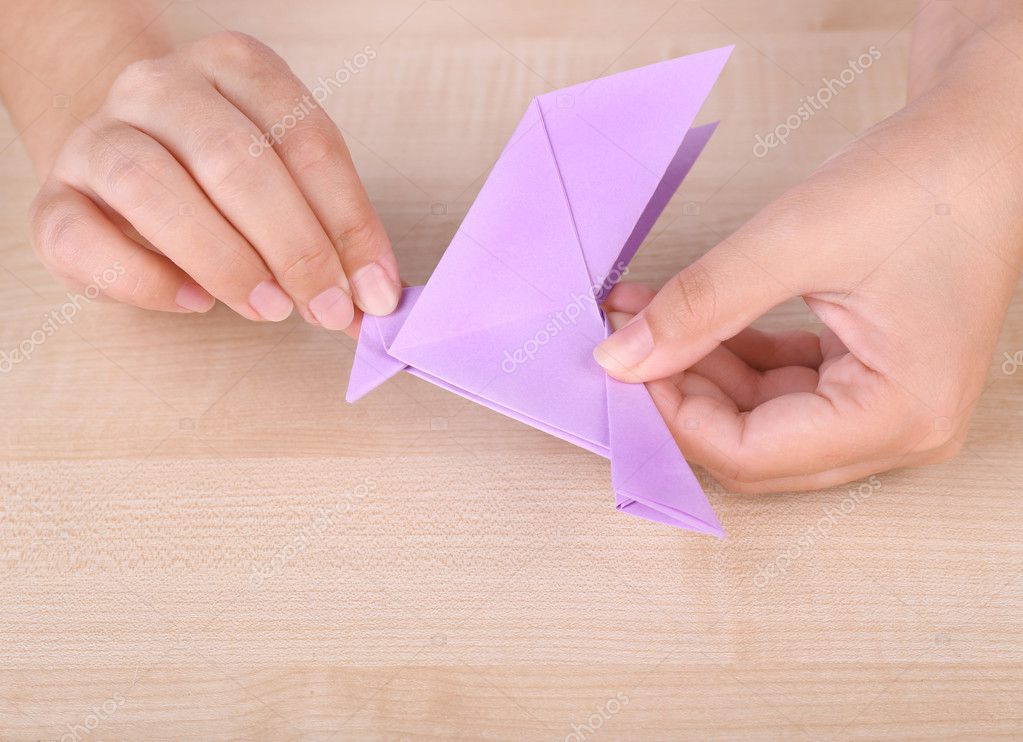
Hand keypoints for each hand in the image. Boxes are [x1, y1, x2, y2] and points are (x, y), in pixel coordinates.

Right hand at [28, 31, 398, 333]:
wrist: (123, 159)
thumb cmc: (219, 178)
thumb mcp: (285, 182)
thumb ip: (329, 230)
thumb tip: (375, 301)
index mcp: (235, 67)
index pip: (306, 140)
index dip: (349, 221)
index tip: (376, 290)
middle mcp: (161, 87)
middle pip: (233, 160)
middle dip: (295, 247)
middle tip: (328, 309)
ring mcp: (98, 137)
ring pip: (151, 187)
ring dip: (225, 260)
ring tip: (271, 308)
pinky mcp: (54, 198)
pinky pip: (85, 237)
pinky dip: (146, 279)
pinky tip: (195, 301)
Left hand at [594, 116, 1021, 493]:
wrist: (986, 141)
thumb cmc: (927, 182)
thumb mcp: (795, 239)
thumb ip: (702, 305)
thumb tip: (623, 358)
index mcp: (900, 414)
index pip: (752, 454)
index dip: (675, 416)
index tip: (624, 364)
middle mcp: (902, 429)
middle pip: (756, 450)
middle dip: (682, 397)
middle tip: (626, 345)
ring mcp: (889, 407)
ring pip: (762, 420)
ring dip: (699, 372)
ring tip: (645, 317)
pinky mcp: (872, 377)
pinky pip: (782, 389)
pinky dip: (732, 357)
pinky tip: (688, 317)